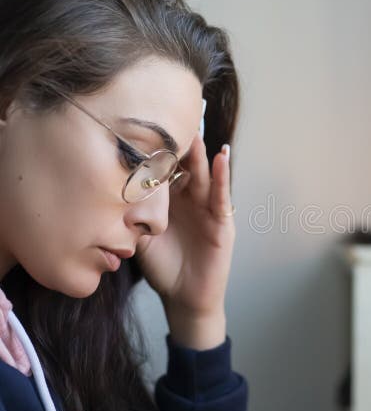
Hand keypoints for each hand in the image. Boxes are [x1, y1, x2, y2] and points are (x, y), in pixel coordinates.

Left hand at [134, 132, 234, 349]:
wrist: (184, 298)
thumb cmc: (163, 267)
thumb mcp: (139, 236)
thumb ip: (131, 213)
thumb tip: (107, 190)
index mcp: (170, 201)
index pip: (163, 168)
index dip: (156, 148)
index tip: (144, 121)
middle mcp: (190, 200)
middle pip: (184, 165)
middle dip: (180, 141)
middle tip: (173, 111)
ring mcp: (208, 209)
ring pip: (202, 174)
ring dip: (200, 152)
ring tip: (195, 128)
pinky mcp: (223, 222)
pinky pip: (221, 196)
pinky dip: (221, 176)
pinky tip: (221, 157)